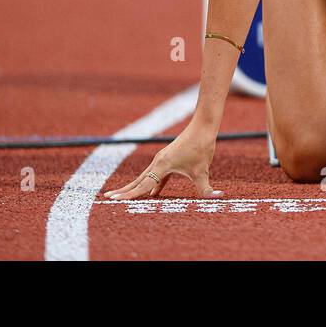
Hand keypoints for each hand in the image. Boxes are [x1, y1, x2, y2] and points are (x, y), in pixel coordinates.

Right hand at [103, 121, 221, 200]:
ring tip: (122, 195)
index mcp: (162, 165)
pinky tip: (153, 193)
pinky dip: (152, 184)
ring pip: (145, 177)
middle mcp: (158, 162)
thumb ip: (206, 189)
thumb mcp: (203, 171)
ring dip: (135, 186)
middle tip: (108, 198)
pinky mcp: (169, 159)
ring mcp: (162, 160)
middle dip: (124, 190)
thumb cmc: (201, 146)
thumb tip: (217, 197)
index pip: (143, 185)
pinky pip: (157, 175)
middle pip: (138, 180)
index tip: (115, 200)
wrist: (203, 126)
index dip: (130, 194)